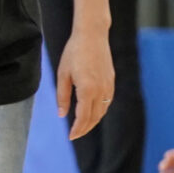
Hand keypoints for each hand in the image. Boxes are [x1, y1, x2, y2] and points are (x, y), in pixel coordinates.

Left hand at [55, 27, 114, 141]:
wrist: (92, 35)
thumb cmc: (74, 52)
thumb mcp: (62, 74)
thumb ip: (62, 96)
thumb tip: (62, 115)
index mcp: (87, 89)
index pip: (83, 116)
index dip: (77, 129)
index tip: (71, 137)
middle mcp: (101, 90)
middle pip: (94, 117)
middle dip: (85, 128)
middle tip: (75, 135)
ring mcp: (108, 86)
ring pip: (102, 111)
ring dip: (93, 121)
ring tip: (82, 127)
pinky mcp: (111, 81)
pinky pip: (107, 102)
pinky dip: (100, 111)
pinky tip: (92, 112)